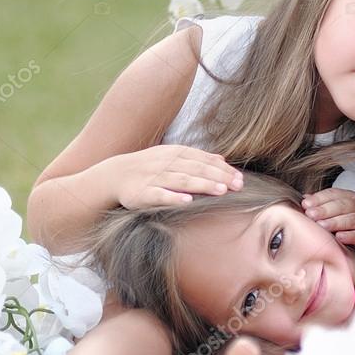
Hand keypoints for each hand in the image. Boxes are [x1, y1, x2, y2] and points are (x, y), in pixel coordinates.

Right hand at [109, 145, 242, 208]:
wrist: (115, 175)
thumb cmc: (150, 167)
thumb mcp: (173, 157)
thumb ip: (197, 158)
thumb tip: (223, 159)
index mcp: (175, 153)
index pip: (203, 160)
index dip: (223, 169)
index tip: (240, 179)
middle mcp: (166, 163)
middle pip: (196, 169)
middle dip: (218, 177)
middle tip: (237, 186)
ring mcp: (154, 177)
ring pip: (181, 180)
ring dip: (202, 185)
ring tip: (221, 191)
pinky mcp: (142, 193)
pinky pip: (159, 195)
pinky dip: (173, 197)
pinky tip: (188, 201)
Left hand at [302, 188, 354, 247]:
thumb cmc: (344, 218)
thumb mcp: (331, 207)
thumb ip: (318, 203)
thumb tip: (305, 199)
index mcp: (346, 196)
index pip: (332, 194)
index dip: (318, 198)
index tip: (305, 204)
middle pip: (341, 205)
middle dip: (324, 210)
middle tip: (311, 214)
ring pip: (350, 219)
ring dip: (335, 222)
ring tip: (322, 225)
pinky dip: (350, 236)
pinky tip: (339, 237)